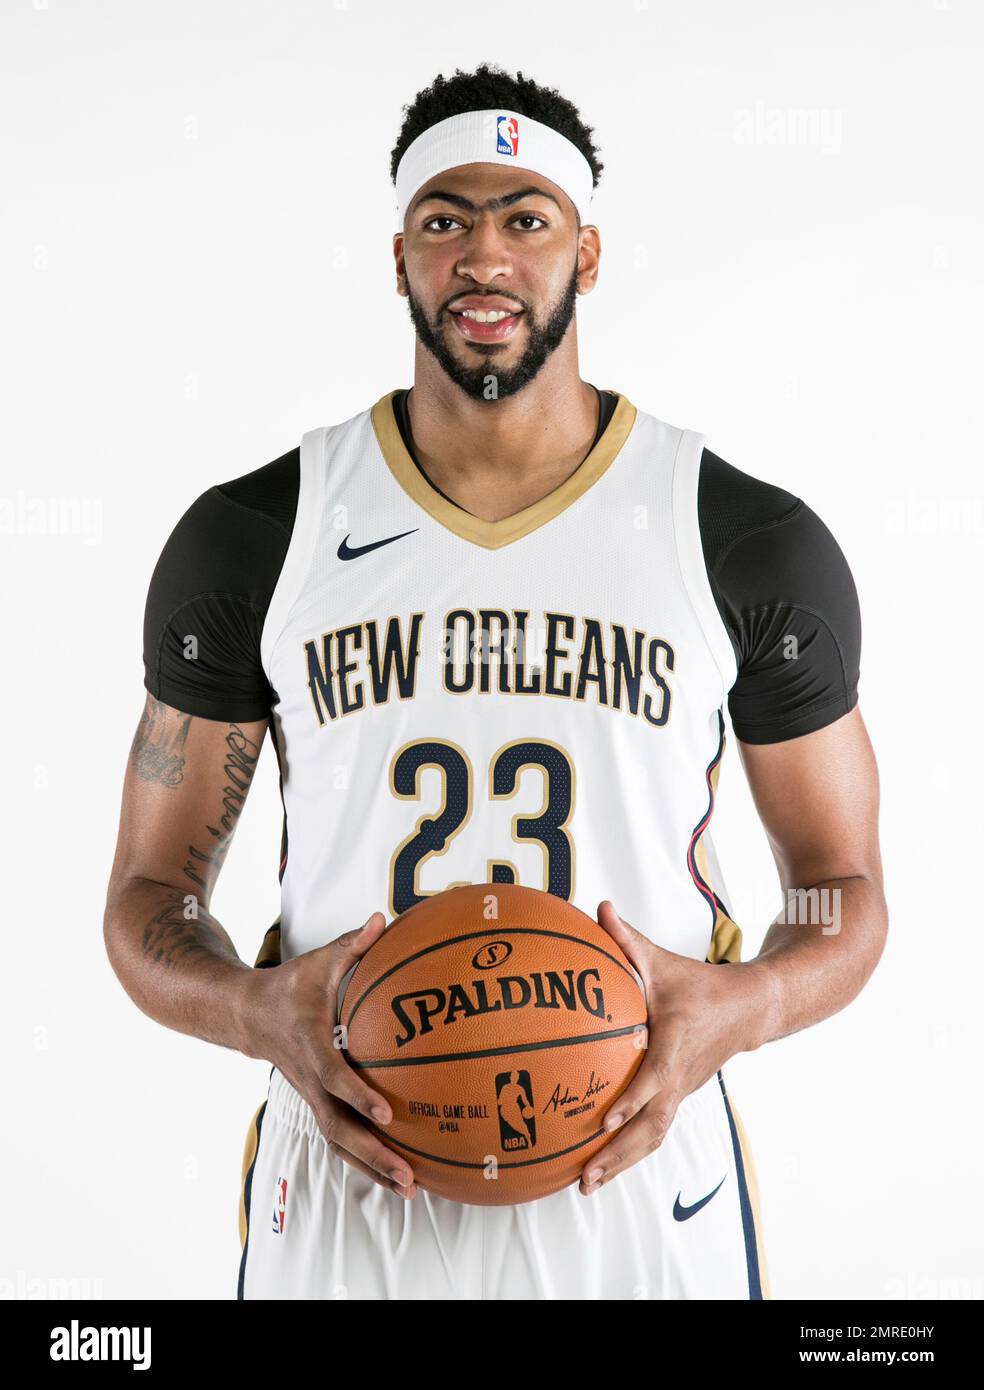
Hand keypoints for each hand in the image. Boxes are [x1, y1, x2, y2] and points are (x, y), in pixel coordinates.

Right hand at [238, 913, 417, 1199]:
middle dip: (372, 1154)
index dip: (359, 1098)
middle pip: (338, 1129)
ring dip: (371, 1168)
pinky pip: (340, 1140)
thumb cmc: (290, 986)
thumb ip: (352, 945)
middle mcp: (310, 1082)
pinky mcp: (317, 1105)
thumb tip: (381, 920)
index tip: (388, 1114)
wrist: (246, 1015)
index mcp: (311, 1047)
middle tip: (408, 1173)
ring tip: (410, 1188)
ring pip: (338, 1144)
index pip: (335, 1079)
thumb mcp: (318, 962)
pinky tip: (397, 1175)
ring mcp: (311, 1098)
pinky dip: (365, 1161)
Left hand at [578, 900, 766, 1195]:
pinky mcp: (679, 1098)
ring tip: (585, 1184)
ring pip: (653, 1137)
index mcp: (678, 1041)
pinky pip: (654, 1131)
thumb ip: (627, 939)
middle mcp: (682, 1075)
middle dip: (619, 1154)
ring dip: (621, 1163)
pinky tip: (598, 1166)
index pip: (656, 1076)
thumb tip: (598, 908)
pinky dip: (629, 1153)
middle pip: (653, 1125)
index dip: (634, 1099)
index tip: (607, 1119)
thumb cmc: (698, 984)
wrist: (749, 1009)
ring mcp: (683, 1092)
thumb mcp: (662, 960)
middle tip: (585, 1175)